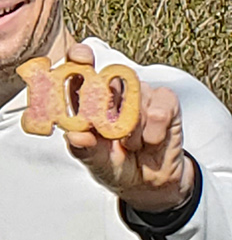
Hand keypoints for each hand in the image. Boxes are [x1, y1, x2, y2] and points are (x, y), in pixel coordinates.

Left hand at [57, 42, 193, 214]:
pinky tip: (150, 142)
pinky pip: (159, 109)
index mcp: (88, 100)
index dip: (79, 58)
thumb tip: (74, 137)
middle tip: (107, 117)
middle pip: (112, 73)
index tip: (78, 56)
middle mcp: (114, 92)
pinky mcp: (166, 104)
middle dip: (107, 87)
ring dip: (131, 128)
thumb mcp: (95, 161)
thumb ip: (84, 149)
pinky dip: (153, 130)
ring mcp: (141, 95)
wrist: (147, 183)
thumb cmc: (113, 164)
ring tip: (129, 146)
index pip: (81, 70)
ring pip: (136, 97)